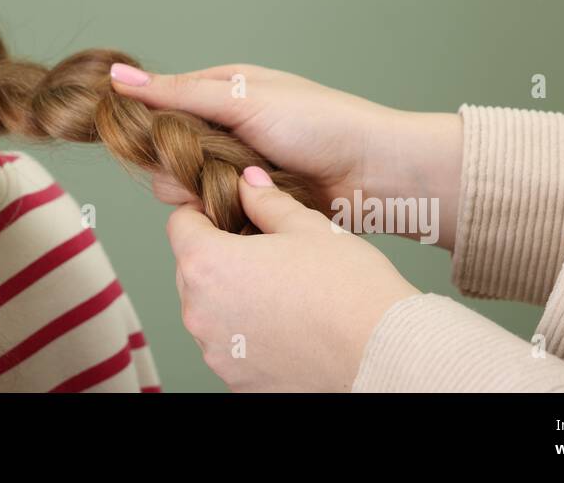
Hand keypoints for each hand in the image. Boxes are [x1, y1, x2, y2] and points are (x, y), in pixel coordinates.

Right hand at [110, 62, 463, 249]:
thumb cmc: (319, 122)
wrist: (375, 172)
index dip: (148, 125)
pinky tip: (246, 211)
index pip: (159, 106)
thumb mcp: (243, 98)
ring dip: (204, 191)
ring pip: (185, 188)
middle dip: (180, 165)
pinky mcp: (249, 204)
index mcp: (222, 91)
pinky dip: (223, 213)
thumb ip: (178, 92)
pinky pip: (213, 214)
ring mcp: (236, 168)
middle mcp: (224, 129)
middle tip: (213, 165)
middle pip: (166, 154)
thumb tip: (117, 75)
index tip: (148, 141)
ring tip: (240, 187)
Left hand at [168, 165, 419, 391]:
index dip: (204, 213)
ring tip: (282, 292)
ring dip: (232, 298)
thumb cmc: (349, 288)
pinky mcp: (237, 382)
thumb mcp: (308, 227)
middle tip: (263, 252)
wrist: (383, 356)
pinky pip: (231, 347)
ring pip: (210, 311)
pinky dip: (248, 335)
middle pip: (191, 270)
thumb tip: (248, 182)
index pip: (180, 224)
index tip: (229, 214)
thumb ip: (266, 201)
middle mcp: (200, 313)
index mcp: (208, 264)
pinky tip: (288, 326)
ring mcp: (217, 353)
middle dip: (218, 256)